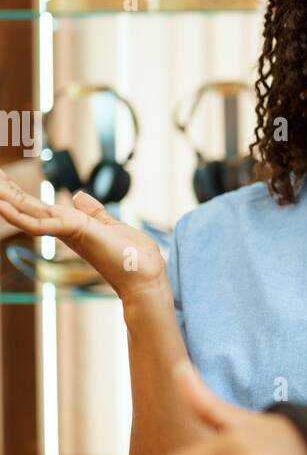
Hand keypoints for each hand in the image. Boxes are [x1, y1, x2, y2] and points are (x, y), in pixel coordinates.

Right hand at [0, 168, 165, 301]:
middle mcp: (62, 229)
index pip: (36, 206)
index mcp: (69, 226)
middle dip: (6, 191)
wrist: (144, 277)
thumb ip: (92, 212)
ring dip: (6, 198)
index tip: (0, 177)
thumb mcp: (109, 225)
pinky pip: (41, 225)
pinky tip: (3, 206)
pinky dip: (21, 217)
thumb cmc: (131, 256)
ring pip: (28, 212)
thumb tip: (78, 196)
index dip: (17, 193)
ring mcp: (66, 232)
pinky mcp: (73, 233)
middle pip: (27, 206)